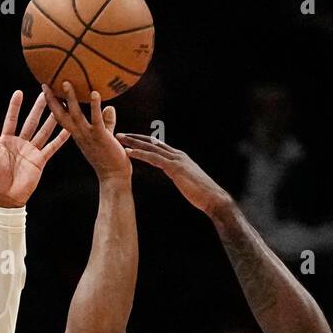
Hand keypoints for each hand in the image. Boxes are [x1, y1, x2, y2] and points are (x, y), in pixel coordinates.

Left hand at [0, 90, 71, 207]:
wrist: (6, 197)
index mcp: (7, 140)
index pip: (12, 119)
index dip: (15, 106)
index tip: (19, 92)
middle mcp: (21, 143)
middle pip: (31, 121)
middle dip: (38, 108)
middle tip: (45, 93)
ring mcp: (31, 151)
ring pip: (43, 131)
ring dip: (51, 120)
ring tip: (59, 107)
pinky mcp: (40, 160)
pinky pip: (52, 148)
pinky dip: (60, 139)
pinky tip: (67, 129)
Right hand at [41, 83, 129, 182]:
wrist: (114, 178)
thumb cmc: (110, 159)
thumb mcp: (105, 137)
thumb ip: (107, 122)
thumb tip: (110, 107)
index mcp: (77, 135)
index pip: (61, 118)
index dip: (53, 104)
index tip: (46, 91)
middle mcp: (79, 135)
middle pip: (61, 115)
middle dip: (52, 100)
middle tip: (46, 84)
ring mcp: (88, 136)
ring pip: (76, 115)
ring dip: (70, 99)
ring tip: (66, 82)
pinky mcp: (101, 137)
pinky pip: (96, 120)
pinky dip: (95, 107)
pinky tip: (95, 93)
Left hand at [116, 133, 232, 214]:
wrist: (212, 198)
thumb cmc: (201, 193)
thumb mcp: (187, 180)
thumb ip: (179, 174)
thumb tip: (174, 175)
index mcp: (179, 157)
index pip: (158, 146)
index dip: (144, 142)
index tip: (131, 140)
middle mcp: (177, 155)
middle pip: (152, 143)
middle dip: (135, 138)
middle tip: (120, 135)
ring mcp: (176, 160)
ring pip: (151, 147)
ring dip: (134, 142)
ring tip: (120, 139)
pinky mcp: (175, 168)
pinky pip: (154, 158)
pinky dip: (141, 154)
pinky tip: (129, 152)